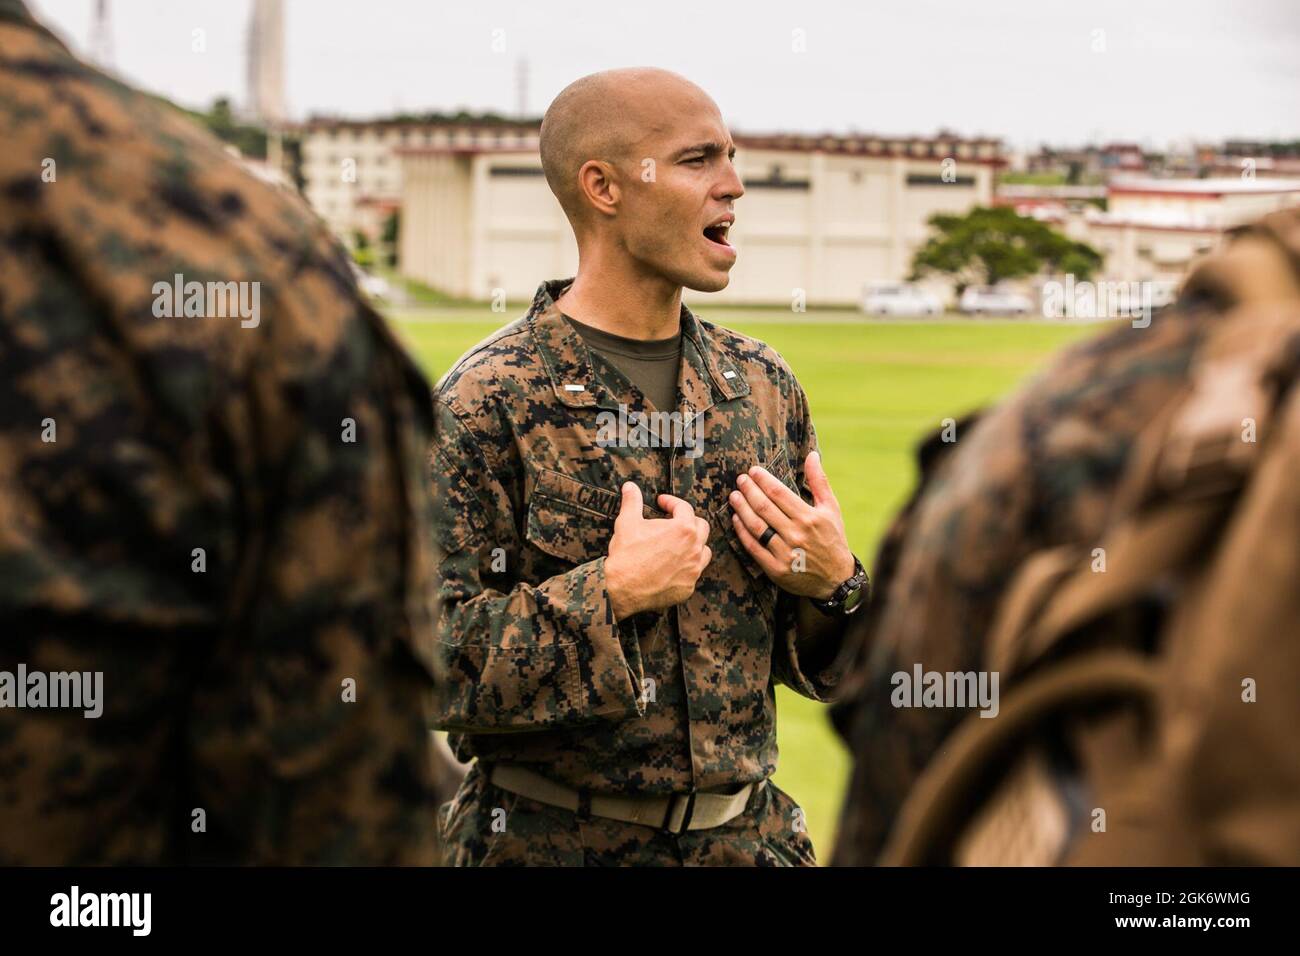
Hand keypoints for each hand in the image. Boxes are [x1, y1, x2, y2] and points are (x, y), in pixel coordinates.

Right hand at [605, 483, 711, 619]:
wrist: (622, 589)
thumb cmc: (626, 554)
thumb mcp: (627, 522)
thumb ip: (632, 501)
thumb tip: (630, 486)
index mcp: (683, 529)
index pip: (684, 508)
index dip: (671, 502)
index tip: (661, 502)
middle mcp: (694, 548)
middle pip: (701, 527)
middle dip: (687, 521)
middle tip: (671, 521)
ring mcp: (693, 569)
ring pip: (703, 550)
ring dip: (693, 544)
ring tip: (677, 543)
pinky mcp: (689, 586)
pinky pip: (694, 572)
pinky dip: (686, 566)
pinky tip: (673, 565)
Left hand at [728, 451, 854, 599]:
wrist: (835, 579)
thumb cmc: (832, 539)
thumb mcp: (831, 509)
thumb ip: (819, 481)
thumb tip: (812, 455)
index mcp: (809, 517)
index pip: (779, 493)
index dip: (763, 480)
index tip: (753, 471)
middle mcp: (796, 534)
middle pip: (764, 507)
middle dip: (749, 490)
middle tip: (740, 479)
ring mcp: (785, 553)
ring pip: (756, 526)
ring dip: (741, 509)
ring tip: (734, 496)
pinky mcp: (775, 569)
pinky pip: (753, 547)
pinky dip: (742, 532)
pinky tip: (736, 519)